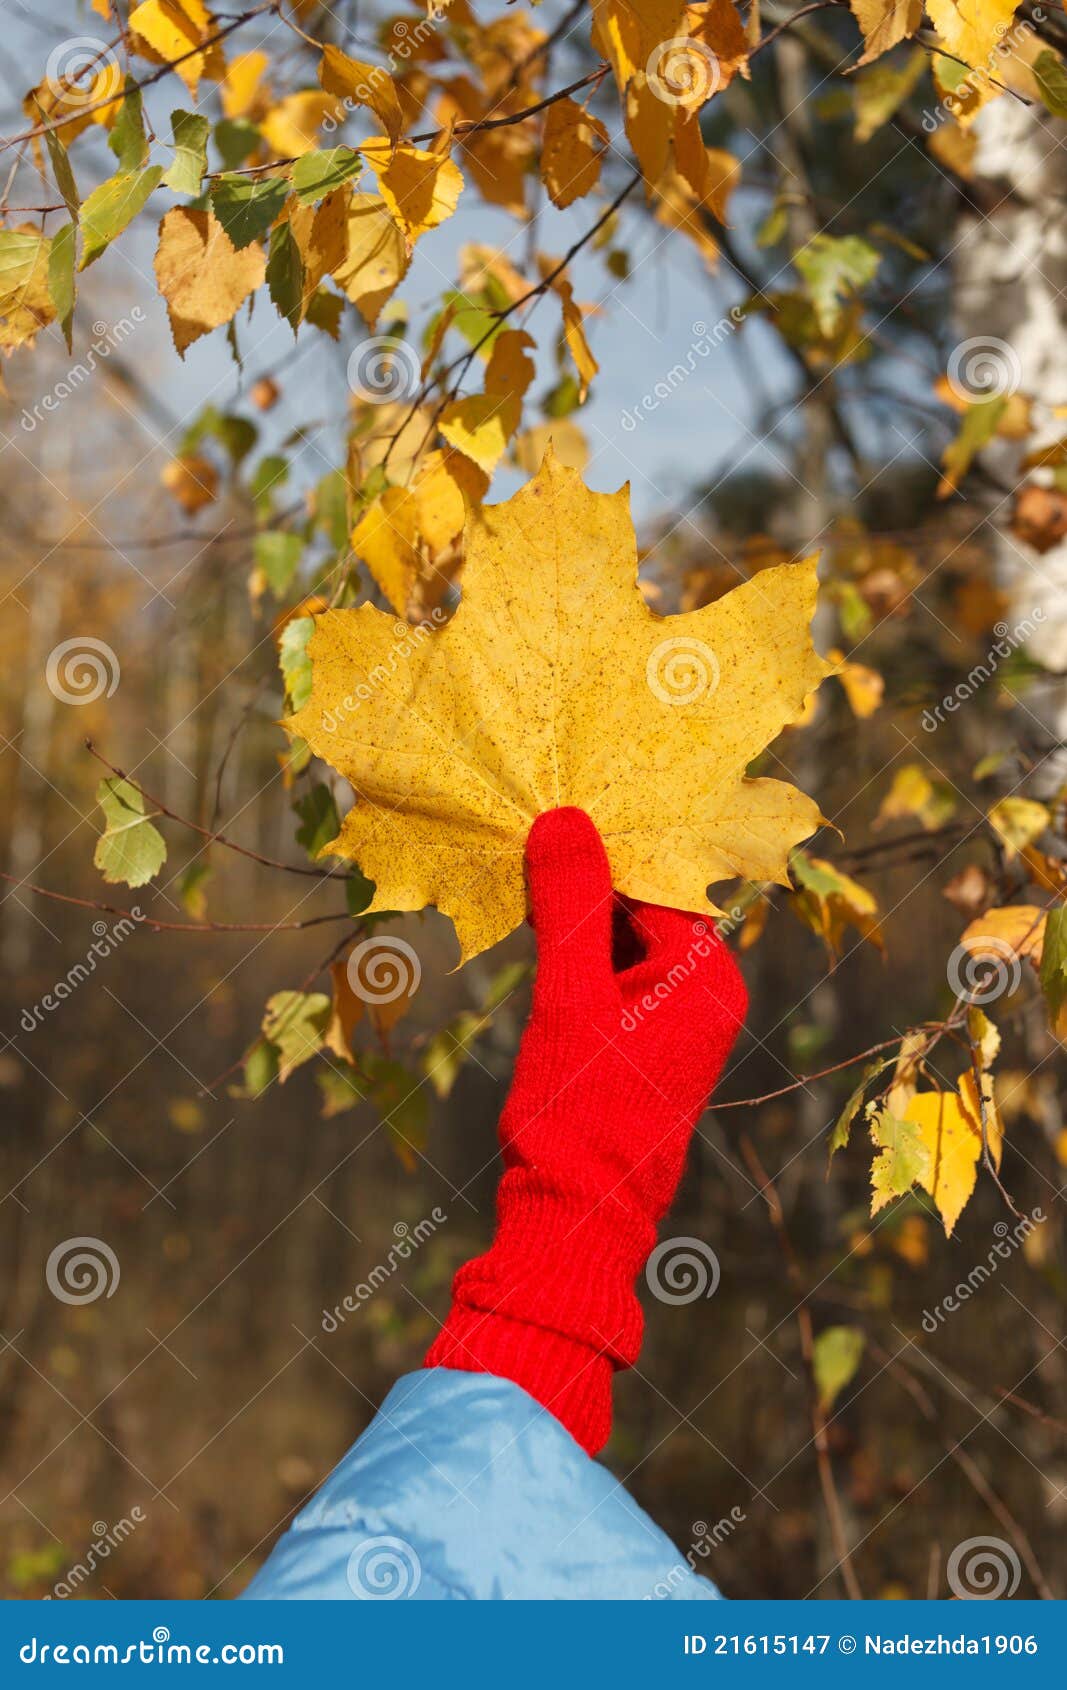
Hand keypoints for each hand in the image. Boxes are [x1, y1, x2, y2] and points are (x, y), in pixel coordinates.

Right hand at [425, 807, 746, 1453]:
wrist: (576, 1221)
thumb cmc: (578, 1111)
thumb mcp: (566, 996)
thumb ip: (570, 904)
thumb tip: (565, 818)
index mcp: (707, 978)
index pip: (659, 882)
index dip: (604, 850)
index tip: (550, 820)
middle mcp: (710, 998)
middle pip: (648, 910)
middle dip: (591, 884)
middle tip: (528, 848)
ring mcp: (684, 1029)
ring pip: (631, 946)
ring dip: (582, 923)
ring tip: (524, 893)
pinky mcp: (655, 1053)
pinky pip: (624, 983)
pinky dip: (585, 963)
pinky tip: (541, 951)